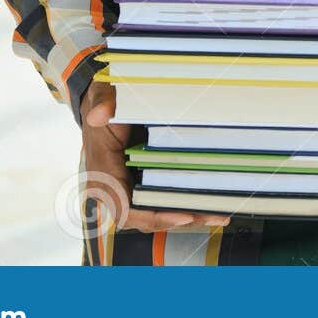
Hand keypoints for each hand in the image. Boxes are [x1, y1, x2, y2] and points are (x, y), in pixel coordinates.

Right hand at [80, 80, 232, 232]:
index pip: (125, 208)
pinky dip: (181, 206)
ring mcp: (126, 188)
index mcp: (101, 172)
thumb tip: (100, 115)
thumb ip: (103, 104)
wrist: (104, 104)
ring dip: (184, 217)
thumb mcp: (103, 97)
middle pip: (144, 218)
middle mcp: (112, 187)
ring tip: (217, 215)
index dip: (152, 216)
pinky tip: (207, 206)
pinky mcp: (139, 184)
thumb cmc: (106, 102)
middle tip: (210, 216)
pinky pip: (158, 202)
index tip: (182, 216)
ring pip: (154, 214)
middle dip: (177, 220)